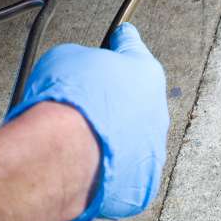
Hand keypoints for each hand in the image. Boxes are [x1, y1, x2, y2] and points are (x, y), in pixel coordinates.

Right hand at [5, 23, 168, 220]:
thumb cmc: (67, 103)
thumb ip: (82, 60)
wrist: (63, 152)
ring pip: (131, 134)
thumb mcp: (64, 57)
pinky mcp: (142, 182)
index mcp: (144, 71)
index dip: (120, 42)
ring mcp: (152, 148)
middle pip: (134, 95)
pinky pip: (124, 167)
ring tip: (81, 137)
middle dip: (113, 96)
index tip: (120, 38)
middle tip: (85, 101)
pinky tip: (86, 160)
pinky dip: (107, 163)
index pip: (133, 46)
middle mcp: (156, 109)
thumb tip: (78, 71)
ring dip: (112, 133)